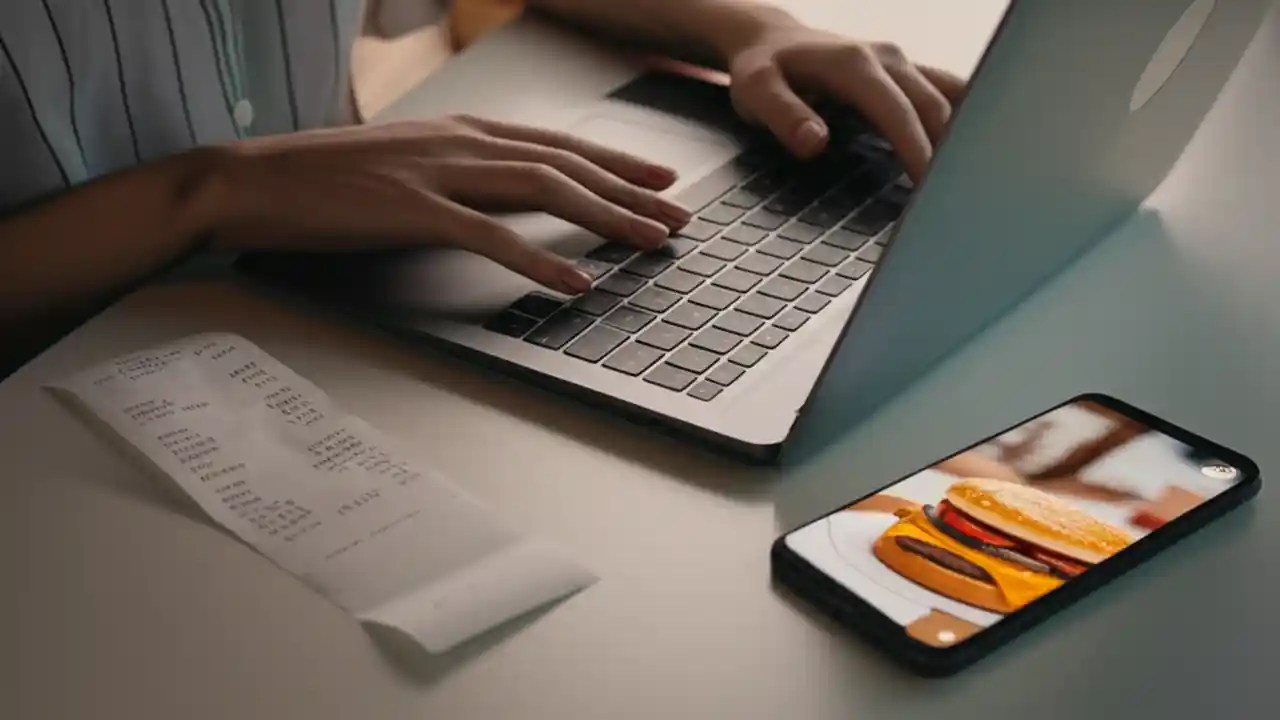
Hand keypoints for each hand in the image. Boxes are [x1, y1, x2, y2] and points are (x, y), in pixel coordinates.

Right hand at [212, 115, 690, 294]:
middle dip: (631, 190)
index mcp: (459, 129)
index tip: (659, 178)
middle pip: (565, 163)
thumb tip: (499, 196)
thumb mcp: (405, 164)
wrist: (249, 179)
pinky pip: (490, 236)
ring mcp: (437, 171)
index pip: (555, 143)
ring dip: (606, 216)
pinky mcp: (411, 209)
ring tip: (652, 241)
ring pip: (543, 189)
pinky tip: (576, 279)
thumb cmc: (322, 178)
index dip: (614, 161)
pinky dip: (538, 258)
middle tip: (680, 214)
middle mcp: (459, 140)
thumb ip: (456, 173)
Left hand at [720, 9, 964, 178]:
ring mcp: (904, 64)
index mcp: (854, 64)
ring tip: (976, 181)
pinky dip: (967, 121)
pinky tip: (975, 154)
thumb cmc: (763, 70)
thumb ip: (783, 116)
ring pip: (952, 99)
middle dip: (950, 153)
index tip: (931, 189)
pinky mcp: (910, 73)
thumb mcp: (755, 91)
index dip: (917, 150)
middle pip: (934, 107)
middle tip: (958, 201)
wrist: (771, 40)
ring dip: (967, 137)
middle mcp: (888, 58)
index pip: (897, 112)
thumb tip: (814, 143)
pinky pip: (951, 93)